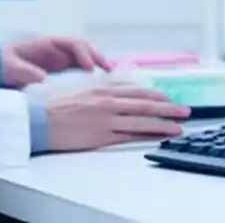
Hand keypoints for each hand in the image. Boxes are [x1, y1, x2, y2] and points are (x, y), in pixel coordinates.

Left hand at [1, 35, 111, 88]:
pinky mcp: (62, 70)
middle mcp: (59, 50)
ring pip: (86, 58)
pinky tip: (98, 86)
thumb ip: (23, 70)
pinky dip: (91, 75)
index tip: (89, 66)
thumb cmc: (3, 62)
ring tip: (109, 78)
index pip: (73, 43)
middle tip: (108, 70)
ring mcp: (61, 59)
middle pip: (85, 48)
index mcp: (49, 44)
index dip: (84, 53)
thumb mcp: (9, 65)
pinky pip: (80, 70)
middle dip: (98, 57)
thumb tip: (40, 78)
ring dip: (98, 65)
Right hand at [45, 86, 190, 150]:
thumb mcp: (83, 91)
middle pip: (146, 103)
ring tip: (179, 125)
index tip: (168, 97)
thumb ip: (102, 92)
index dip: (156, 94)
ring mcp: (107, 118)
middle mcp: (109, 101)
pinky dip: (147, 134)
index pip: (137, 91)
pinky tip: (158, 135)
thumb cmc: (57, 107)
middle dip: (168, 106)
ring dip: (163, 122)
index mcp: (104, 89)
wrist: (40, 120)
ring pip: (142, 119)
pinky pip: (129, 134)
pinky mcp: (102, 135)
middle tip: (185, 109)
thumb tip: (119, 93)